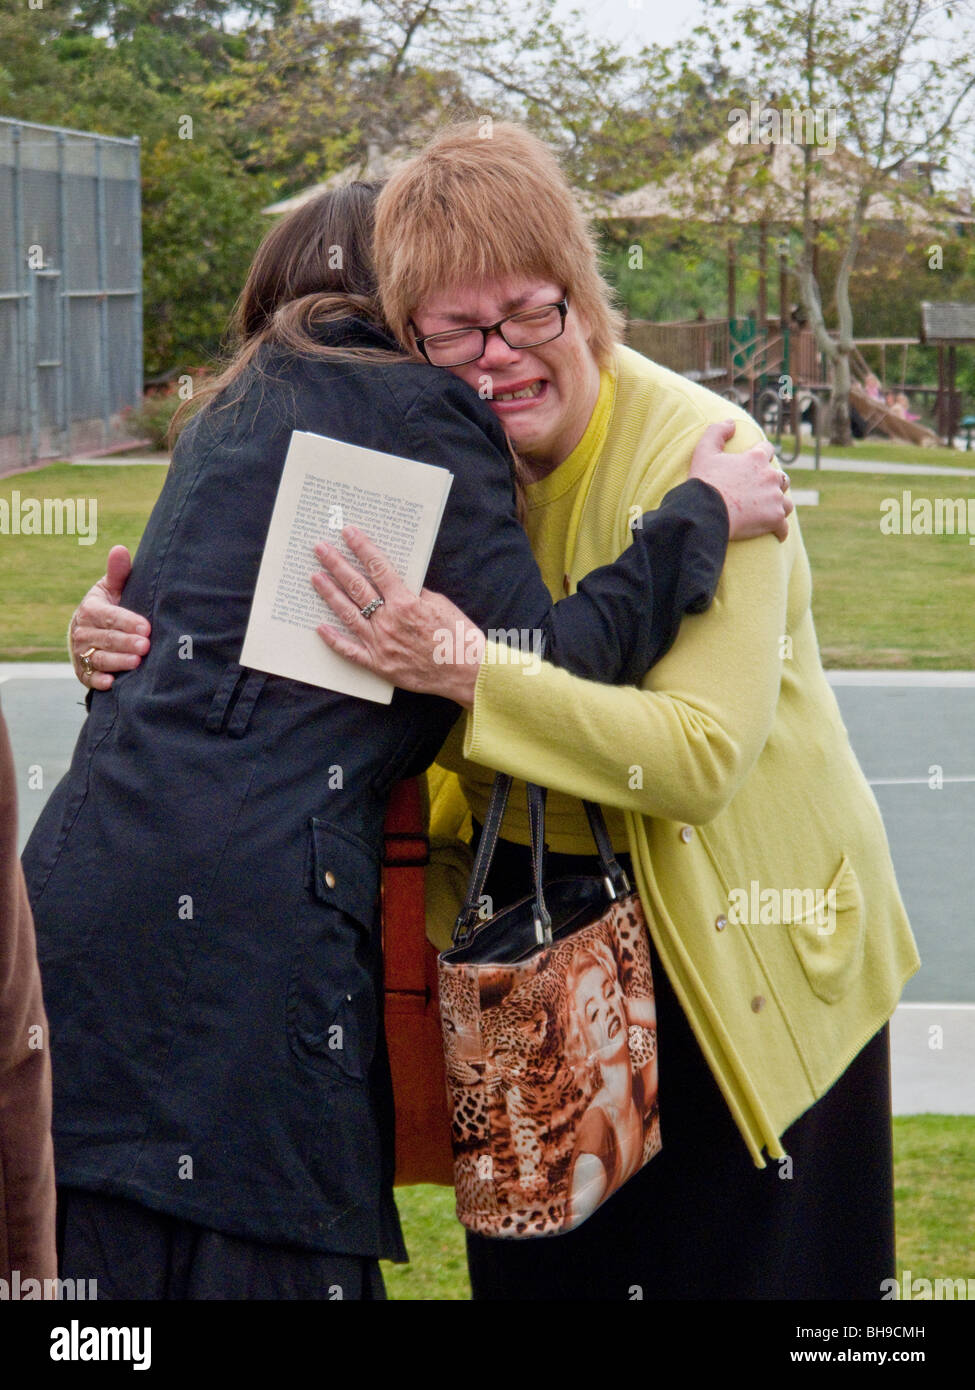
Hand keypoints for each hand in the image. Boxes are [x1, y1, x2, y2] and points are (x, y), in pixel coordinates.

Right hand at [69, 546, 150, 690]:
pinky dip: (99, 681)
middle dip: (126, 642)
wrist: (90, 631)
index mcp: (91, 609)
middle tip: (146, 645)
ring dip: (118, 662)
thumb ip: (118, 572)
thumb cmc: (109, 606)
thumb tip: (120, 549)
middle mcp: (83, 631)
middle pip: (106, 638)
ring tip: (137, 663)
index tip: (146, 626)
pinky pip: (89, 677)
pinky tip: (112, 683)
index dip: (127, 621)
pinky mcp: (84, 672)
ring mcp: (82, 652)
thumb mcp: (112, 588)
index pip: (110, 616)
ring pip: (100, 658)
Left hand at [312, 527, 485, 707]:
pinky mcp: (378, 665)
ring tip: (315, 577)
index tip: (348, 533)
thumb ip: (415, 593)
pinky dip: (333, 639)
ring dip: (329, 593)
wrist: (466, 672)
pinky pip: (350, 651)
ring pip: (347, 614)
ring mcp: (380, 644)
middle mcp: (388, 621)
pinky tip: (320, 627)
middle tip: (320, 549)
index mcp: (405, 602)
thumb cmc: (458, 636)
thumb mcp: (440, 604)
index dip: (361, 548)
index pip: (377, 568)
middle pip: (356, 587)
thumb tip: (396, 584)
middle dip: (336, 564)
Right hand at [689, 420, 793, 542]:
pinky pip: (783, 527)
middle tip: (763, 491)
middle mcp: (770, 476)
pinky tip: (777, 534)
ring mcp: (775, 498)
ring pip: (786, 502)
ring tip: (771, 512)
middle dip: (774, 483)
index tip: (758, 462)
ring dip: (780, 505)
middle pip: (781, 478)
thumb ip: (717, 431)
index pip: (767, 450)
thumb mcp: (704, 451)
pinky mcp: (775, 519)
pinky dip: (780, 530)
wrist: (707, 511)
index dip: (762, 455)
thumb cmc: (704, 482)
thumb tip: (731, 422)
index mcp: (756, 458)